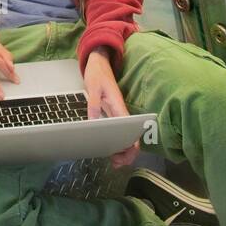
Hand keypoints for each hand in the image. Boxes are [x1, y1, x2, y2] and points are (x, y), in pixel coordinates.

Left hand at [84, 46, 138, 166]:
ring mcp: (118, 113)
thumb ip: (94, 105)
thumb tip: (94, 124)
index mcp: (119, 108)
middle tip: (115, 163)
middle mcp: (121, 112)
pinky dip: (116, 141)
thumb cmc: (97, 73)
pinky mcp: (113, 112)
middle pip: (132, 138)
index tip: (119, 157)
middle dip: (126, 154)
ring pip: (126, 135)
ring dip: (122, 149)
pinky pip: (118, 130)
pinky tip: (108, 146)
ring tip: (112, 159)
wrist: (98, 61)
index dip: (130, 148)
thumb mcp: (93, 88)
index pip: (132, 132)